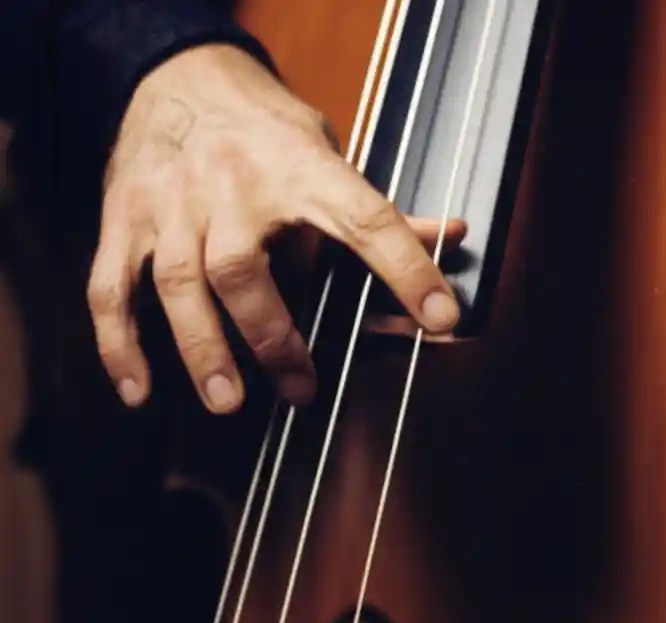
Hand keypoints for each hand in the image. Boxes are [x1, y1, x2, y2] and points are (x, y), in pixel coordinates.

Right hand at [88, 44, 462, 414]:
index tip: (440, 318)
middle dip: (271, 336)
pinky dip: (121, 344)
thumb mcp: (331, 154)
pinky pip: (112, 288)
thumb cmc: (268, 130)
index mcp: (303, 169)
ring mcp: (173, 206)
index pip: (366, 221)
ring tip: (228, 402)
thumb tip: (453, 236)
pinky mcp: (126, 222)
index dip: (407, 269)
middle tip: (301, 390)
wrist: (180, 77)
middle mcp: (234, 187)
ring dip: (202, 347)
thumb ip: (384, 210)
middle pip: (243, 267)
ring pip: (178, 282)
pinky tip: (140, 392)